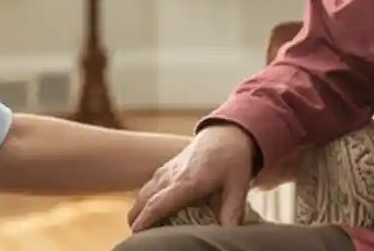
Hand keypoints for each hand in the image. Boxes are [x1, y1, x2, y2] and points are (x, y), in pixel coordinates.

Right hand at [127, 122, 256, 231]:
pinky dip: (145, 202)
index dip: (145, 220)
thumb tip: (229, 234)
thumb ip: (232, 212)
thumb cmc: (232, 159)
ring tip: (145, 230)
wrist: (225, 133)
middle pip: (143, 201)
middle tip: (141, 239)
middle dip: (137, 220)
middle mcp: (170, 176)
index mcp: (186, 182)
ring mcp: (165, 171)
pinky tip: (153, 214)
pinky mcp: (165, 169)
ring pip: (142, 194)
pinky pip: (148, 187)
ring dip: (139, 211)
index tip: (136, 234)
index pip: (158, 204)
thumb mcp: (237, 186)